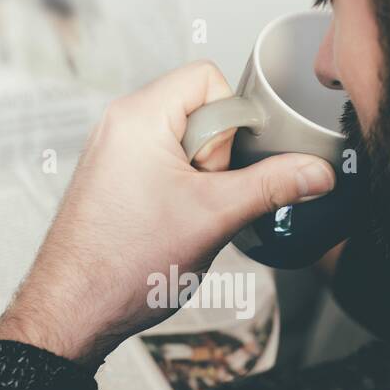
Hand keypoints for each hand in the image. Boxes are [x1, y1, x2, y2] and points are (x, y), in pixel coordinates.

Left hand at [0, 60, 335, 367]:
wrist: (72, 311)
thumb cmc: (121, 265)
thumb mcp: (214, 218)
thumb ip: (273, 187)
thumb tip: (317, 173)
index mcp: (138, 116)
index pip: (208, 78)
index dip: (232, 120)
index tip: (227, 167)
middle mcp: (120, 125)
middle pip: (198, 110)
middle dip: (217, 156)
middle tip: (206, 197)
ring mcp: (113, 152)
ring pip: (184, 143)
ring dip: (201, 179)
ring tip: (188, 217)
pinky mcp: (113, 180)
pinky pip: (164, 166)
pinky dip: (181, 192)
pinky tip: (175, 227)